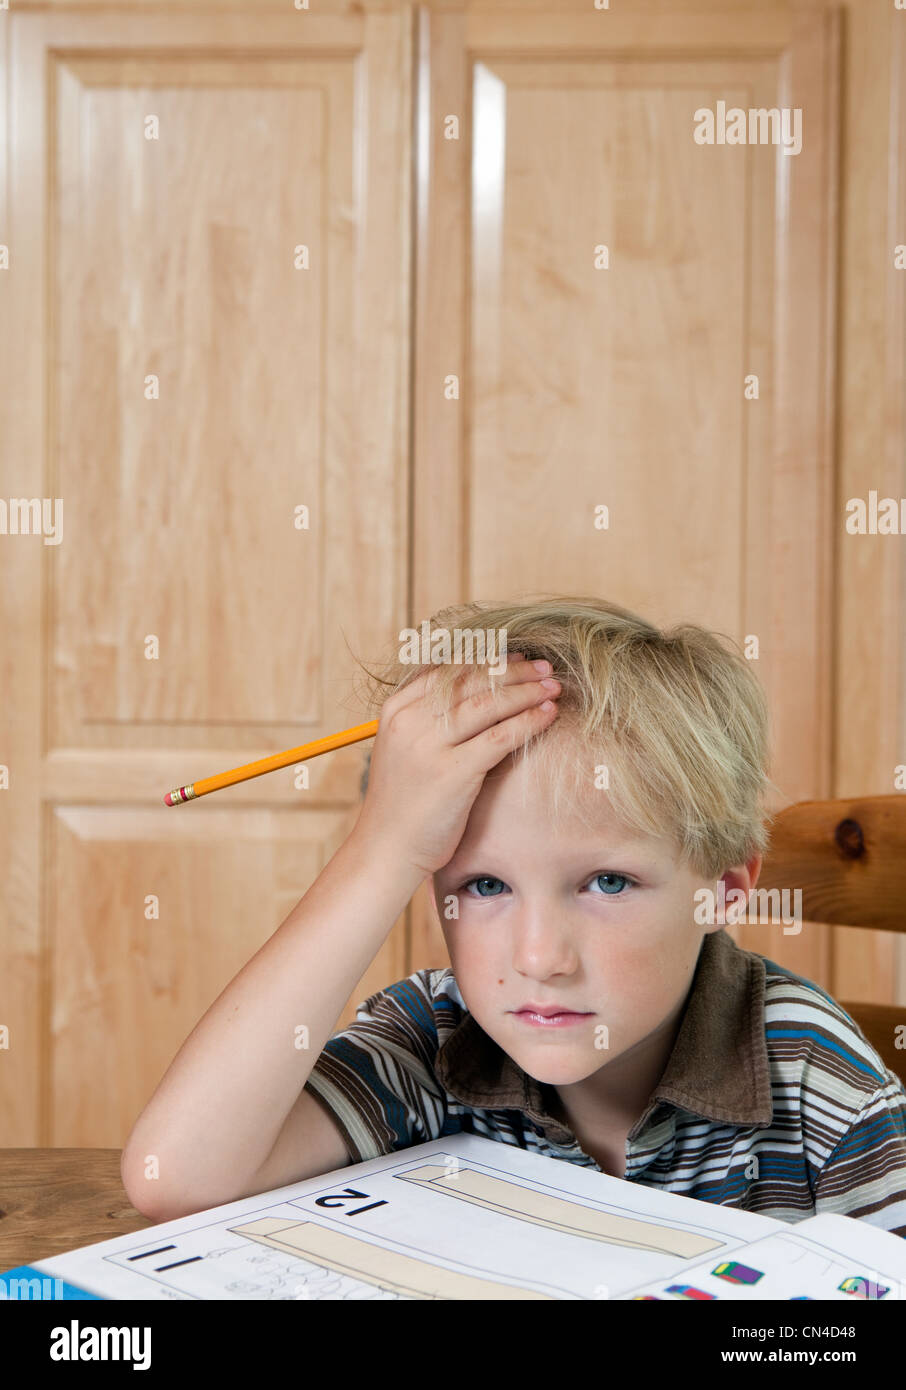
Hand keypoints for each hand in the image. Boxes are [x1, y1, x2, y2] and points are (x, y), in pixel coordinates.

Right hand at [352, 653, 561, 878]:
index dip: (487, 660)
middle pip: (471, 682)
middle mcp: (410, 720)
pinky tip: (547, 715)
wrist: (387, 847)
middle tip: (545, 668)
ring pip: (488, 704)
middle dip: (513, 671)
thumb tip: (475, 689)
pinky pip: (499, 737)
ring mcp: (429, 746)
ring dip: (526, 692)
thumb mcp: (404, 747)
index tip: (516, 657)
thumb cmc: (404, 800)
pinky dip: (527, 722)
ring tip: (553, 688)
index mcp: (397, 708)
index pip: (449, 670)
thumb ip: (429, 717)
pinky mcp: (452, 773)